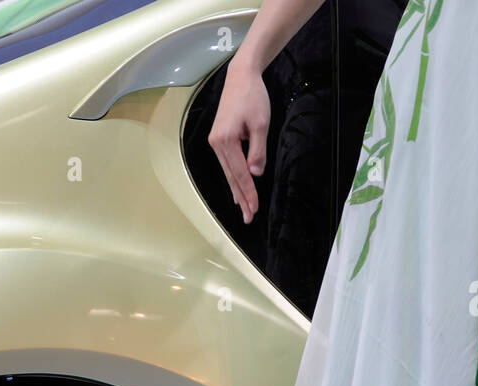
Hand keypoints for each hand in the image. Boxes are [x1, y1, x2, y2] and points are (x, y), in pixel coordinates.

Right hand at [208, 57, 270, 224]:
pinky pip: (227, 164)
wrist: (241, 76)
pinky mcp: (219, 138)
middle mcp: (216, 143)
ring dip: (237, 191)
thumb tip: (255, 173)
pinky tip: (236, 189)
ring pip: (228, 172)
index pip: (240, 173)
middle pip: (231, 176)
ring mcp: (216, 141)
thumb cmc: (252, 96)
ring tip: (243, 208)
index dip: (249, 192)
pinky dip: (233, 178)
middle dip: (241, 198)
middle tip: (248, 217)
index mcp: (225, 140)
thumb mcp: (261, 123)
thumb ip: (257, 150)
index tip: (254, 208)